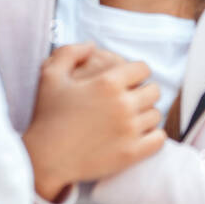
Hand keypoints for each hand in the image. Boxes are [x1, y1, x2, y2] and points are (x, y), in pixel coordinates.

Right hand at [22, 43, 165, 200]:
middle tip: (131, 99)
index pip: (143, 69)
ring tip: (132, 118)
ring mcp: (129, 130)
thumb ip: (70, 53)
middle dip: (143, 92)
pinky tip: (140, 135)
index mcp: (108, 83)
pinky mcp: (132, 153)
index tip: (129, 81)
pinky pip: (159, 139)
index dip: (136, 73)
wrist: (45, 158)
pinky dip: (153, 136)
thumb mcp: (50, 76)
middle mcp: (123, 104)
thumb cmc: (47, 116)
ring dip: (146, 114)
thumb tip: (91, 45)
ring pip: (155, 115)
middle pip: (154, 91)